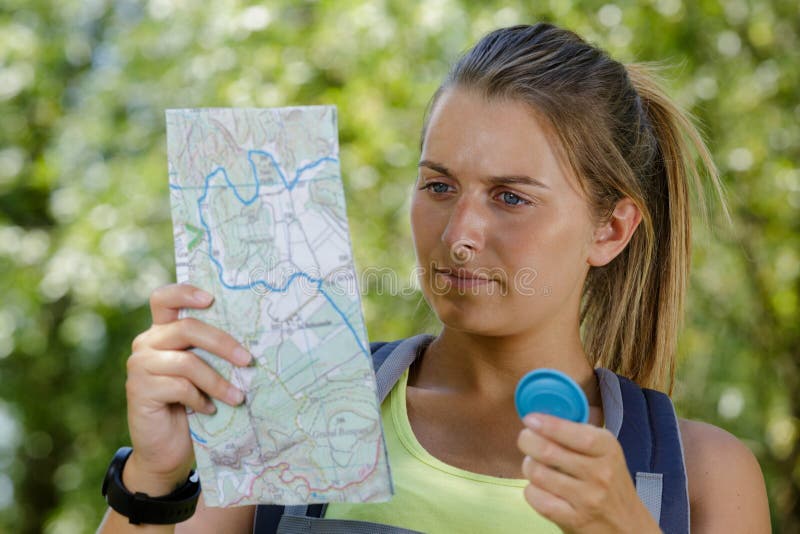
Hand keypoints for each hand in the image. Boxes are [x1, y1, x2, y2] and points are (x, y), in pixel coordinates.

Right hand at [123, 283, 252, 494]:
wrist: (167, 450)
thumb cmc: (193, 405)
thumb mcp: (203, 373)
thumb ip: (210, 353)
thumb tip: (250, 341)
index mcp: (162, 331)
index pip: (164, 299)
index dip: (185, 293)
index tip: (211, 299)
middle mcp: (147, 343)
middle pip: (187, 328)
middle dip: (223, 343)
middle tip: (248, 360)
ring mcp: (140, 366)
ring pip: (187, 362)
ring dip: (218, 381)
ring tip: (238, 397)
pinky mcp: (140, 390)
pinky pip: (179, 387)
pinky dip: (200, 399)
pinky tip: (209, 410)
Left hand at [517, 413, 659, 533]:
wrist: (627, 526)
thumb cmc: (609, 481)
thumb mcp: (605, 452)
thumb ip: (579, 432)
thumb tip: (543, 414)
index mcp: (608, 450)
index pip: (576, 434)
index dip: (549, 424)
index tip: (530, 419)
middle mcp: (600, 474)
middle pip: (549, 452)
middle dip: (528, 441)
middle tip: (525, 439)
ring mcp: (588, 499)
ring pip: (538, 474)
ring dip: (528, 465)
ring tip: (533, 463)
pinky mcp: (574, 520)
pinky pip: (537, 498)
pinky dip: (531, 490)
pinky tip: (538, 487)